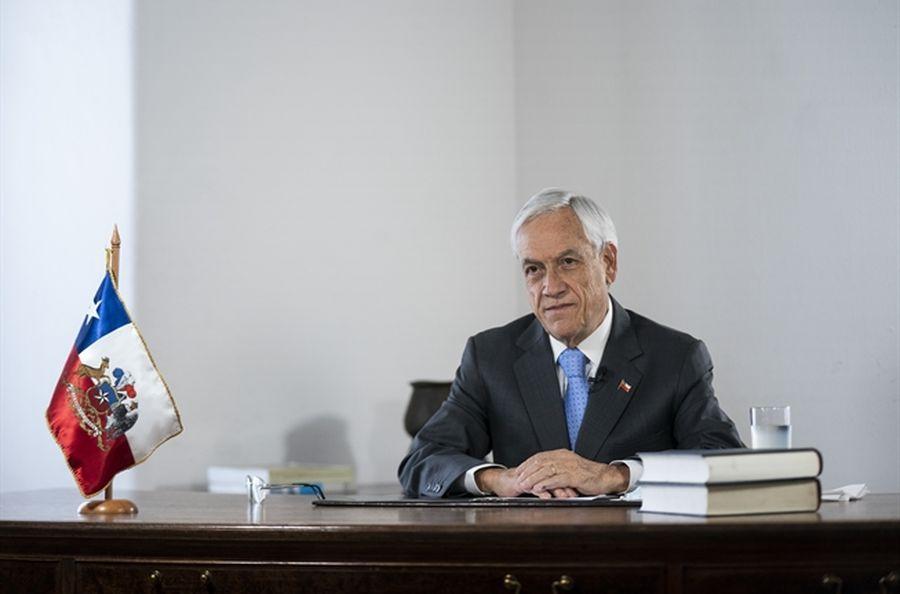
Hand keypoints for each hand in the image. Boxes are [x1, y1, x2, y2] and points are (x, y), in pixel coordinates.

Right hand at [475, 467, 580, 498]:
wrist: (503, 481)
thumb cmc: (521, 483)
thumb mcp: (539, 485)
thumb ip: (553, 486)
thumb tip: (569, 492)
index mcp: (545, 470)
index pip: (561, 473)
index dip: (571, 481)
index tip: (582, 489)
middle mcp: (539, 471)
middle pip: (556, 476)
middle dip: (567, 486)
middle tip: (576, 493)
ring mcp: (531, 476)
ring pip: (547, 481)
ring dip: (557, 490)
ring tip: (566, 497)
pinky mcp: (522, 482)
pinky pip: (533, 487)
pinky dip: (541, 492)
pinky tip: (547, 497)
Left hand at [514, 449, 629, 495]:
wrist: (606, 477)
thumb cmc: (588, 475)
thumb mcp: (569, 469)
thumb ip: (557, 470)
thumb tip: (542, 475)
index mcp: (562, 455)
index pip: (540, 457)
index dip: (528, 464)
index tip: (519, 472)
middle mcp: (564, 458)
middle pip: (541, 463)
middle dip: (528, 472)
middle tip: (518, 479)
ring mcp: (570, 466)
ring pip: (547, 470)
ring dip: (534, 478)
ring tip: (525, 485)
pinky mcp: (575, 476)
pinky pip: (557, 479)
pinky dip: (546, 483)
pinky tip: (538, 488)